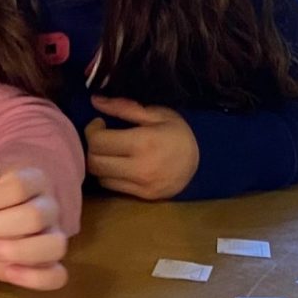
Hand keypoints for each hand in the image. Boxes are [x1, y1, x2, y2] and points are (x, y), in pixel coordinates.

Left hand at [0, 161, 67, 289]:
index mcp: (33, 181)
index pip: (18, 186)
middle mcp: (50, 208)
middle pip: (34, 216)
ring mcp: (54, 237)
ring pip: (54, 246)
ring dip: (14, 251)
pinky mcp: (52, 265)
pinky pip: (57, 276)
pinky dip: (35, 278)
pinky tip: (8, 272)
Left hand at [84, 96, 199, 199]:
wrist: (205, 163)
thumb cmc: (178, 134)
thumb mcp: (156, 114)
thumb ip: (124, 107)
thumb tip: (95, 101)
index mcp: (143, 142)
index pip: (99, 142)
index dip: (92, 130)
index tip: (99, 123)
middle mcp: (140, 167)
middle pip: (94, 161)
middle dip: (91, 147)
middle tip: (102, 137)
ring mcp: (141, 185)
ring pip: (99, 176)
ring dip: (98, 162)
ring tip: (109, 151)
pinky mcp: (142, 196)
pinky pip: (111, 186)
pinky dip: (107, 174)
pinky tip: (117, 164)